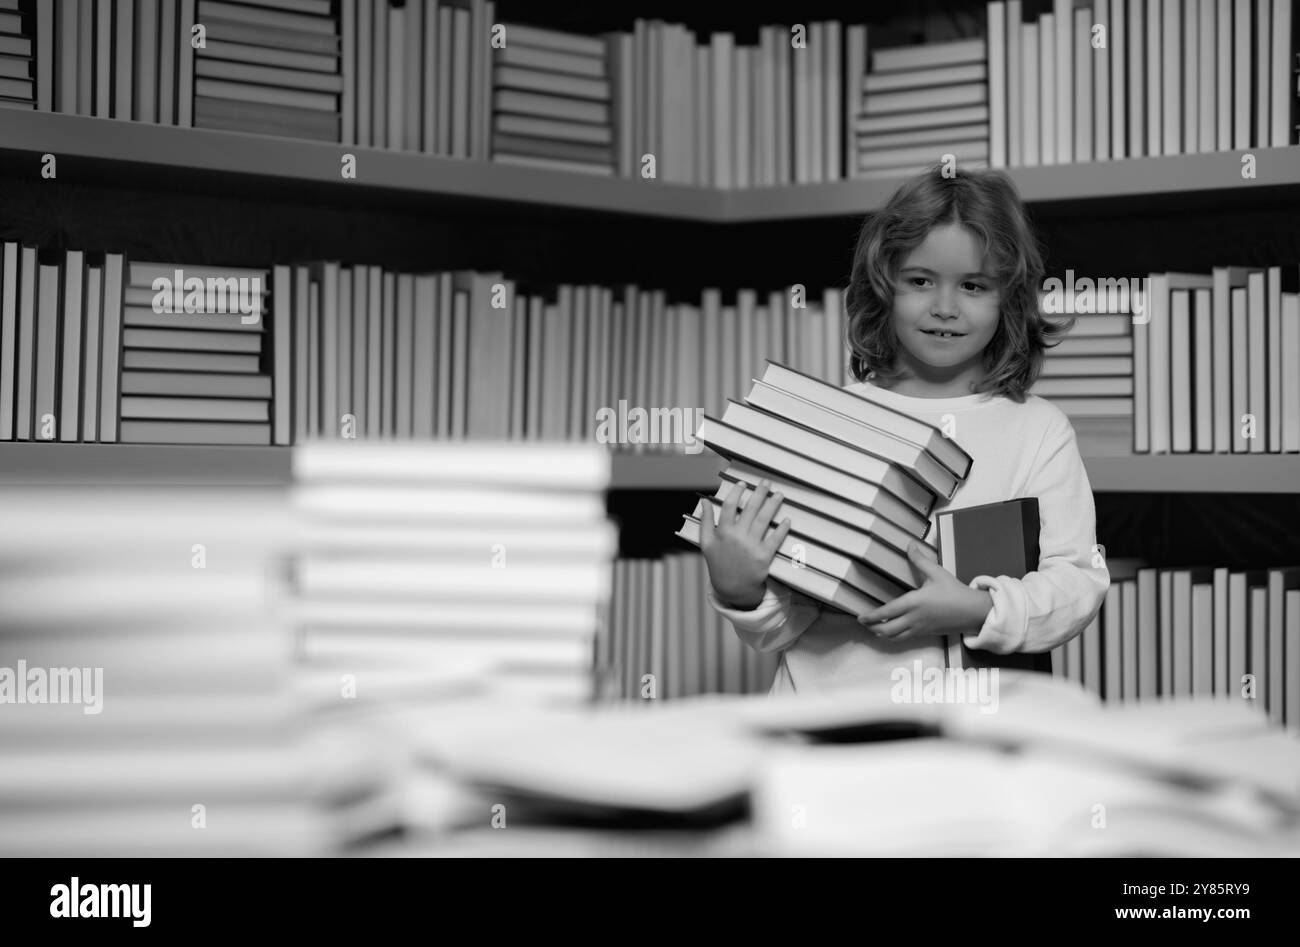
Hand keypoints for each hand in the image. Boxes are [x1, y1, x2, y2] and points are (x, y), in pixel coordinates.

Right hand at [699, 480, 790, 607]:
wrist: (731, 588)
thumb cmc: (718, 563)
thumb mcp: (706, 542)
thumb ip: (705, 520)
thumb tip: (704, 501)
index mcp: (723, 532)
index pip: (730, 506)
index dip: (737, 492)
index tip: (743, 483)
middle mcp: (737, 537)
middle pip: (750, 509)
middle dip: (759, 493)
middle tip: (766, 482)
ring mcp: (751, 547)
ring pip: (764, 520)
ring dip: (772, 505)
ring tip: (779, 495)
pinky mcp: (764, 557)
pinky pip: (774, 539)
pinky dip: (781, 529)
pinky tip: (786, 520)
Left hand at [857, 541, 992, 640]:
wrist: (974, 611)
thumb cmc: (955, 591)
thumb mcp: (937, 573)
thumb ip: (920, 560)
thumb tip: (909, 544)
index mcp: (914, 602)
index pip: (887, 612)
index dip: (872, 616)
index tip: (860, 617)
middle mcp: (914, 618)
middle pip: (887, 629)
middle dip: (873, 628)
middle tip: (863, 623)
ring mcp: (920, 629)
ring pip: (895, 637)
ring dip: (882, 634)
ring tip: (874, 628)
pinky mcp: (926, 634)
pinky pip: (905, 638)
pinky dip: (894, 637)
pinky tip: (891, 632)